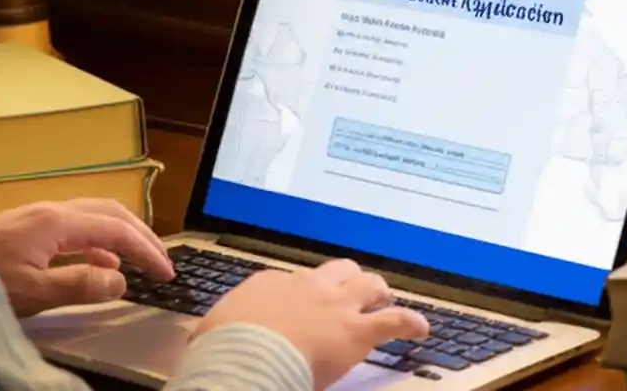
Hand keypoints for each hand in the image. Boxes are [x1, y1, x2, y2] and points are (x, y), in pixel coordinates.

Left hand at [0, 199, 174, 317]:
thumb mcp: (31, 291)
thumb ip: (79, 285)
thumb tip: (120, 281)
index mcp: (55, 221)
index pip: (117, 229)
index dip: (146, 251)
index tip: (166, 273)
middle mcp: (49, 211)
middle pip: (110, 213)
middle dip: (141, 236)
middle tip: (163, 262)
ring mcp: (35, 217)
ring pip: (93, 217)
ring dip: (121, 236)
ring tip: (139, 261)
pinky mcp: (24, 229)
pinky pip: (74, 228)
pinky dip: (97, 243)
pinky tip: (98, 266)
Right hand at [195, 259, 429, 388]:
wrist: (247, 354)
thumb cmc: (225, 346)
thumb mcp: (212, 329)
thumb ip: (219, 328)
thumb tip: (205, 337)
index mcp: (271, 283)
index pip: (294, 282)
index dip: (303, 296)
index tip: (302, 308)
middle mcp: (307, 286)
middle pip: (338, 271)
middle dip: (348, 281)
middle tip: (354, 293)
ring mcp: (335, 305)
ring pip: (369, 285)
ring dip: (379, 292)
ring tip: (386, 300)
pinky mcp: (357, 330)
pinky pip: (395, 320)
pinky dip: (410, 323)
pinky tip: (421, 329)